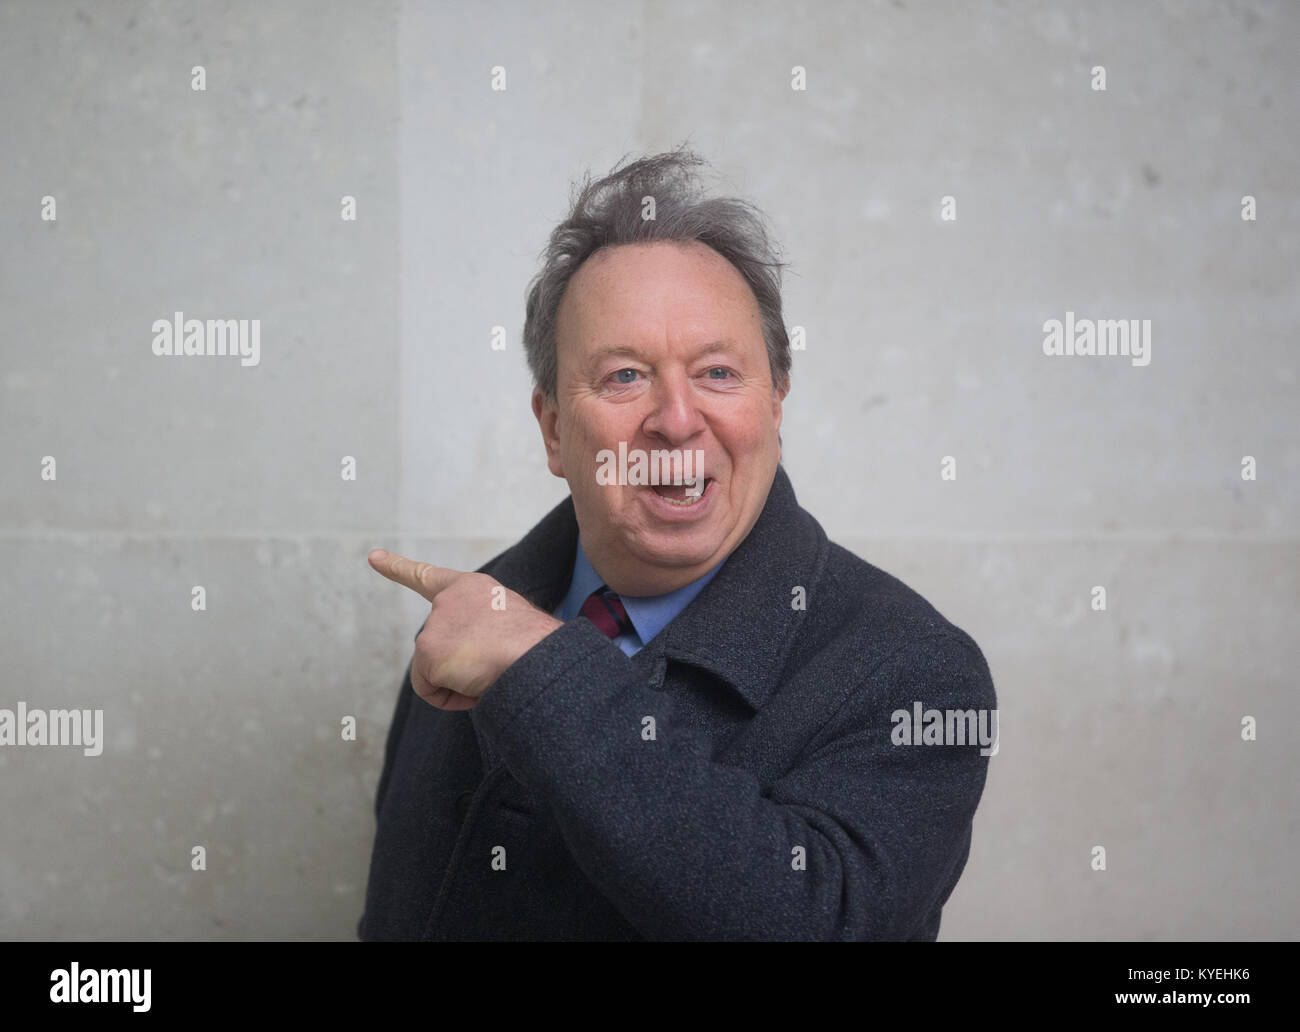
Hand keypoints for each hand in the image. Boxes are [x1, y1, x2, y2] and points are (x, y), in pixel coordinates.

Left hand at [368, 549, 563, 709]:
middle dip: (459, 666)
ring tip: (491, 671)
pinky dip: (451, 697)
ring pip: (435, 670)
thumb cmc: (535, 649)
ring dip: (461, 681)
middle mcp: (450, 600)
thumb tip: (465, 665)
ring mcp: (437, 623)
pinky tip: (476, 685)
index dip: (399, 568)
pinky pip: (431, 690)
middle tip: (494, 664)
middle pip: (438, 647)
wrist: (538, 657)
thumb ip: (478, 632)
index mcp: (473, 589)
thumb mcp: (508, 627)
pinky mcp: (429, 649)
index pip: (430, 578)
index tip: (373, 557)